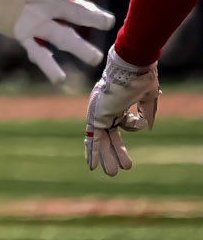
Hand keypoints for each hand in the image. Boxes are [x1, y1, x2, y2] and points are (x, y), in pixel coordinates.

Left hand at [0, 0, 111, 82]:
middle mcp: (48, 2)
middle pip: (75, 11)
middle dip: (92, 17)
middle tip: (108, 22)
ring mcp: (37, 20)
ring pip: (63, 35)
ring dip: (79, 47)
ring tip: (95, 58)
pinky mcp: (23, 33)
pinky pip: (38, 50)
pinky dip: (48, 64)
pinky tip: (59, 77)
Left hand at [86, 50, 159, 175]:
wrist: (131, 66)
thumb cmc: (140, 78)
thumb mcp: (147, 98)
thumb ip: (145, 113)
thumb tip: (145, 128)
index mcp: (117, 101)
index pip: (118, 122)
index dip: (125, 132)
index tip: (130, 137)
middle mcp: (106, 107)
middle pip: (109, 134)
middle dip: (115, 151)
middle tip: (119, 169)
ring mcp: (100, 111)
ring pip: (102, 139)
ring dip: (106, 156)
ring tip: (112, 173)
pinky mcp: (96, 115)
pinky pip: (94, 137)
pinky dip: (94, 151)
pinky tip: (93, 165)